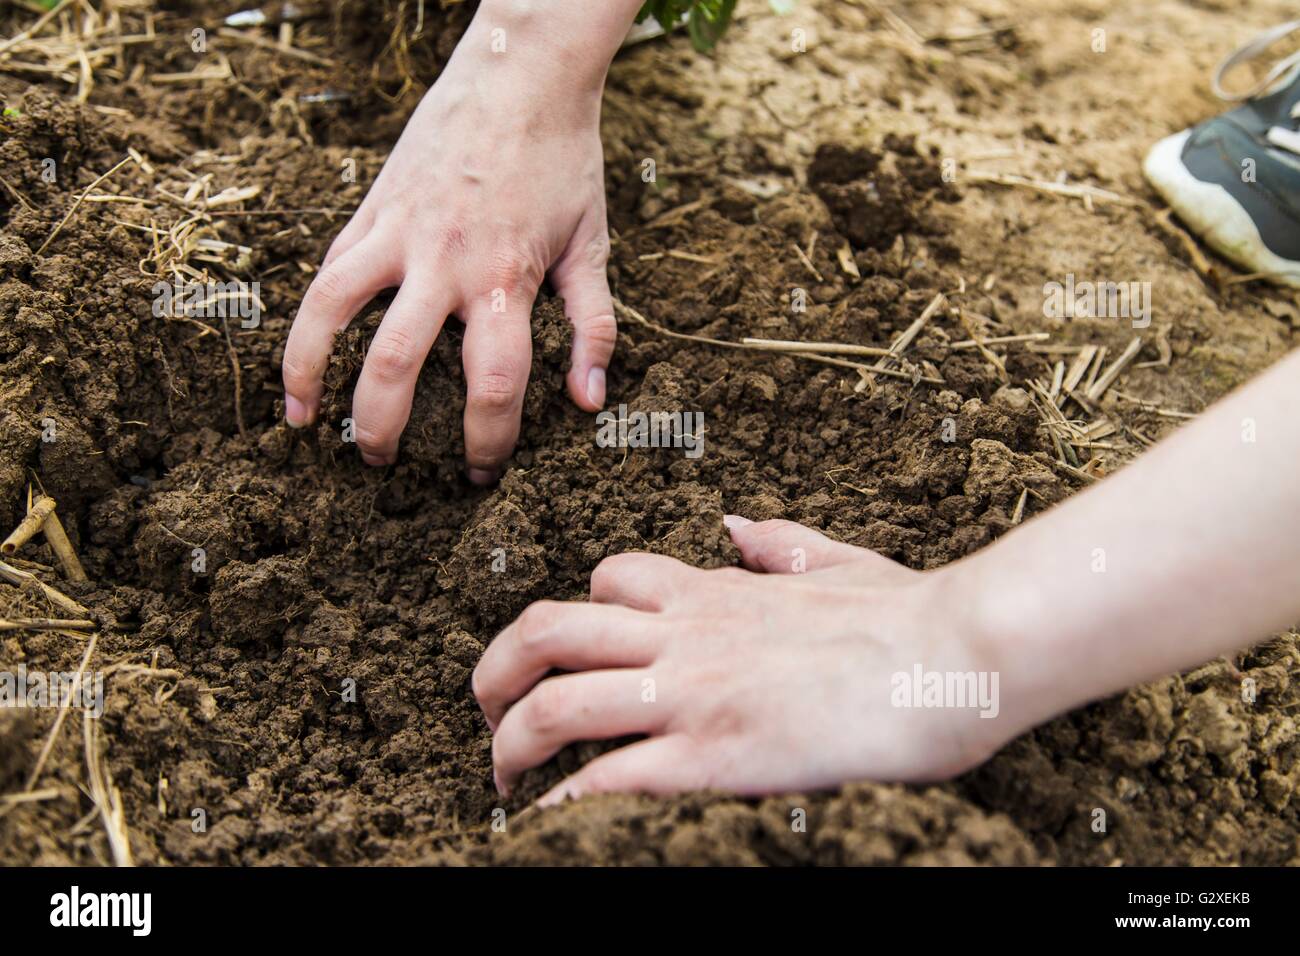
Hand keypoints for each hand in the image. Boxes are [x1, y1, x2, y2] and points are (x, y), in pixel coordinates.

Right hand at [281, 17, 617, 480]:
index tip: (482, 469)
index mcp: (505, 278)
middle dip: (384, 429)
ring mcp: (398, 233)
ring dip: (311, 376)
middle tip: (383, 466)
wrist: (522, 74)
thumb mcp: (593, 246)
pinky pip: (329, 272)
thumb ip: (592, 327)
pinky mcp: (371, 209)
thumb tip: (589, 402)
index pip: (493, 384)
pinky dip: (310, 319)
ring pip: (333, 314)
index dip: (487, 439)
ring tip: (305, 425)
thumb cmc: (565, 162)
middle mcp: (444, 262)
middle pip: (396, 365)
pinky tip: (306, 356)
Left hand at [473, 517, 1013, 803]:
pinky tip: (539, 826)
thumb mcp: (837, 562)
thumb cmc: (908, 615)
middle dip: (496, 670)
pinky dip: (558, 804)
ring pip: (556, 704)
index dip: (574, 614)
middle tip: (487, 710)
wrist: (955, 652)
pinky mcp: (713, 755)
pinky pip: (606, 780)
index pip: (608, 581)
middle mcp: (686, 634)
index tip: (568, 656)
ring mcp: (693, 693)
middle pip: (548, 629)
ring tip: (500, 779)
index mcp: (714, 590)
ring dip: (509, 743)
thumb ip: (781, 544)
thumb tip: (738, 526)